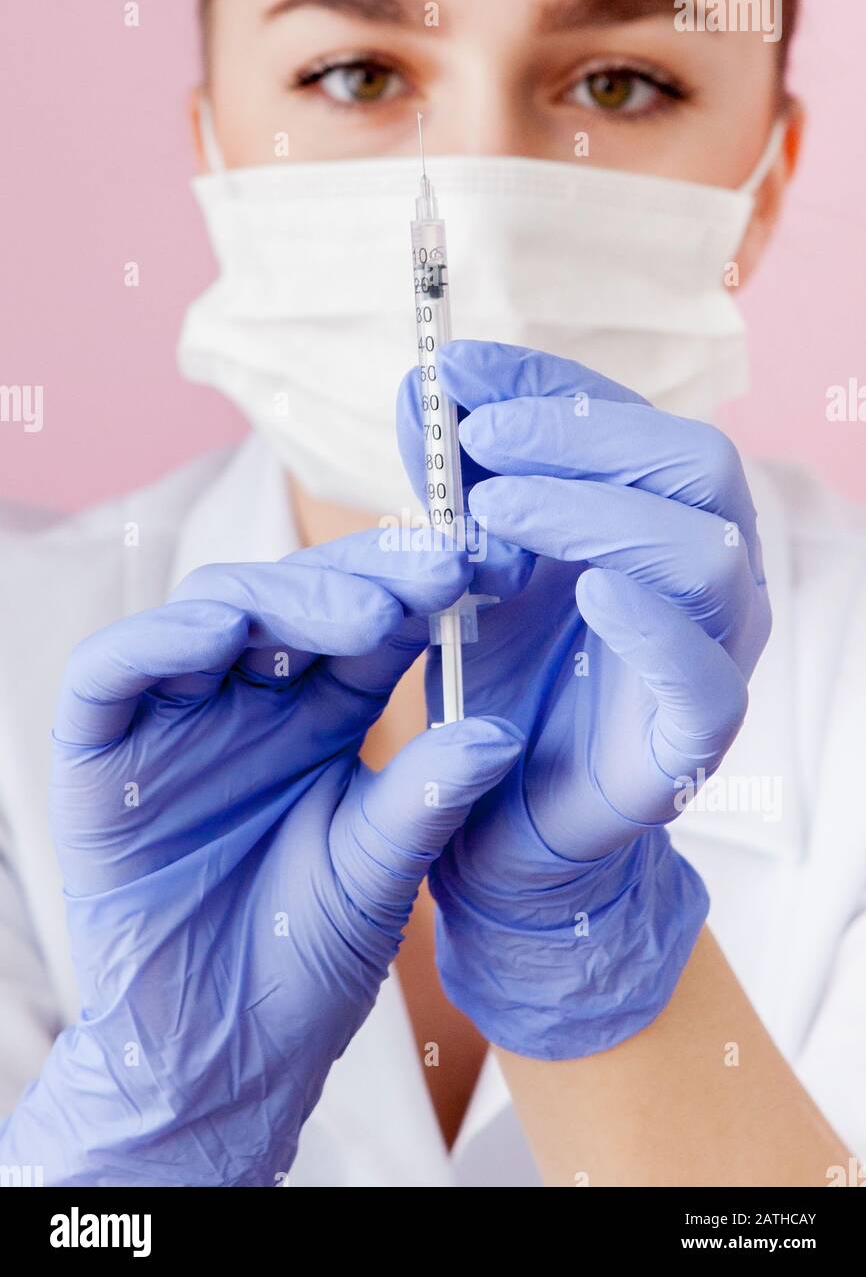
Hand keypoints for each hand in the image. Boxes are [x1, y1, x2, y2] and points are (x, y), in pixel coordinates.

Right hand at [0, 530, 522, 1183]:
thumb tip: (502, 730)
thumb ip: (428, 795)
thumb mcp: (380, 868)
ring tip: (360, 615)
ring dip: (282, 598)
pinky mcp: (100, 758)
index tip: (477, 568)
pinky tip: (219, 632)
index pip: (365, 621)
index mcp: (321, 713)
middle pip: (292, 599)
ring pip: (210, 613)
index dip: (414, 587)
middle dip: (361, 580)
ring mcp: (173, 720)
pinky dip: (155, 642)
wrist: (221, 1054)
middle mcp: (247, 700)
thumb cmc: (303, 957)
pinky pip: (110, 674)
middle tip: (431, 578)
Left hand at [398, 340, 769, 1057]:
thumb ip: (452, 487)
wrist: (501, 811)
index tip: (456, 373)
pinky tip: (592, 594)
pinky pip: (704, 674)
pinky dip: (653, 626)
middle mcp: (704, 573)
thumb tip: (423, 392)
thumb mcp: (464, 567)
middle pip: (694, 463)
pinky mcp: (696, 737)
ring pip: (706, 551)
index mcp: (656, 520)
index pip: (630, 420)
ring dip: (598, 513)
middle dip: (582, 436)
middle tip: (481, 440)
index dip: (547, 384)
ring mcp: (713, 651)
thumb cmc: (496, 678)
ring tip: (496, 513)